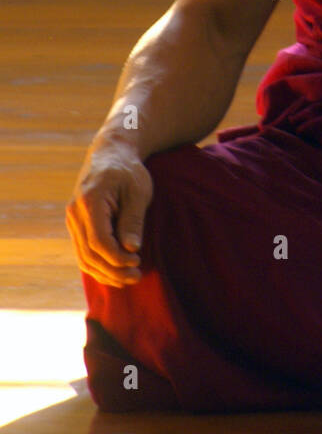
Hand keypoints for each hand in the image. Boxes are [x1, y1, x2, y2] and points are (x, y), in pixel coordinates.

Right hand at [66, 136, 152, 287]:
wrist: (111, 154)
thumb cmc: (128, 171)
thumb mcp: (138, 191)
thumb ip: (133, 219)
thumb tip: (131, 249)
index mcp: (90, 201)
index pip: (99, 241)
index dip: (117, 258)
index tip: (137, 261)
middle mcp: (75, 213)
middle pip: (89, 253)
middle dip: (112, 270)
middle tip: (137, 277)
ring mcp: (72, 220)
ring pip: (83, 257)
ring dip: (105, 273)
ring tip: (129, 279)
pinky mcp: (77, 225)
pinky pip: (83, 252)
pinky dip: (98, 266)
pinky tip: (116, 273)